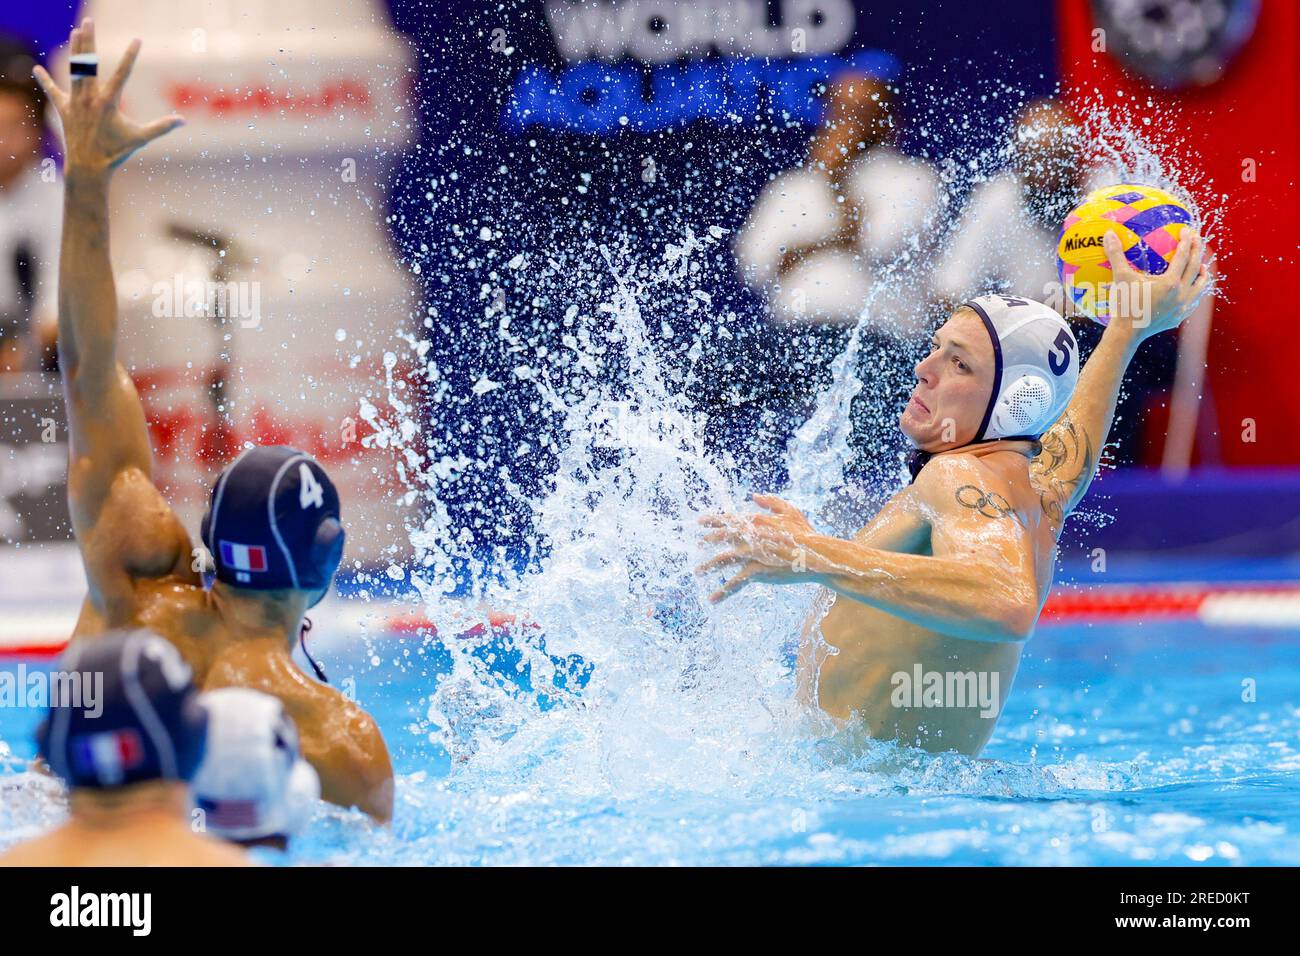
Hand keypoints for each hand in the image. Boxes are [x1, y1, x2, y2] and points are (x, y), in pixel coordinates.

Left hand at [33, 19, 182, 177]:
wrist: (88, 166)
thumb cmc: (116, 152)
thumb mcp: (141, 138)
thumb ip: (162, 127)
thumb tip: (183, 121)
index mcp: (108, 102)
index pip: (123, 73)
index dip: (131, 56)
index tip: (137, 40)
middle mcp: (89, 98)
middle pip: (89, 62)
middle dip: (89, 41)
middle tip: (90, 22)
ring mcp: (75, 102)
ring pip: (73, 70)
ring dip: (74, 50)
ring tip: (76, 32)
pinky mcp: (64, 109)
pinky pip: (52, 92)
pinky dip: (44, 81)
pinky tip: (35, 68)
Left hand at [695, 494, 819, 602]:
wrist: (814, 554)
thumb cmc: (805, 533)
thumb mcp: (790, 511)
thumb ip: (771, 501)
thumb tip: (754, 496)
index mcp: (756, 521)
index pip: (729, 519)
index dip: (714, 520)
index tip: (700, 520)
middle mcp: (749, 536)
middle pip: (722, 537)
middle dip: (708, 539)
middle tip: (697, 542)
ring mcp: (750, 554)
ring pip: (723, 560)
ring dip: (708, 566)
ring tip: (697, 572)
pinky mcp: (755, 571)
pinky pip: (735, 583)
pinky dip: (723, 591)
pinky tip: (712, 599)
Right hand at [1102, 227, 1210, 342]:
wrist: (1126, 334)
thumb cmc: (1124, 305)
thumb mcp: (1120, 278)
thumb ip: (1116, 255)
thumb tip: (1109, 234)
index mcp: (1170, 282)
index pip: (1183, 257)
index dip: (1185, 241)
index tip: (1186, 230)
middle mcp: (1181, 294)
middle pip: (1195, 268)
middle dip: (1197, 251)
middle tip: (1197, 239)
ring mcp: (1181, 307)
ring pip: (1200, 287)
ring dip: (1202, 274)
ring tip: (1202, 266)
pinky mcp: (1178, 318)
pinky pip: (1193, 303)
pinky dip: (1196, 293)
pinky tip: (1193, 291)